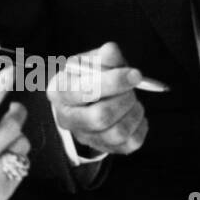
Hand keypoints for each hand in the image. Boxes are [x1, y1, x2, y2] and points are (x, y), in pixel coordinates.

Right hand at [0, 68, 30, 199]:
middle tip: (15, 108)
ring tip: (6, 140)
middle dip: (17, 111)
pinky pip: (22, 166)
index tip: (9, 72)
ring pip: (21, 145)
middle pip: (11, 125)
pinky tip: (4, 161)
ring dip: (18, 137)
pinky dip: (17, 158)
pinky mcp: (5, 192)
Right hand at [47, 42, 147, 156]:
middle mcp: (67, 118)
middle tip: (132, 89)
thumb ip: (103, 57)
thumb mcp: (92, 61)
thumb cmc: (88, 76)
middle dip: (125, 100)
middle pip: (101, 117)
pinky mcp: (104, 147)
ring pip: (117, 133)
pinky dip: (140, 125)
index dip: (113, 82)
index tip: (135, 74)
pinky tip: (134, 113)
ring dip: (134, 113)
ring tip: (133, 100)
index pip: (85, 91)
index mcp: (59, 91)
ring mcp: (85, 136)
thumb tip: (111, 52)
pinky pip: (130, 144)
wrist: (85, 98)